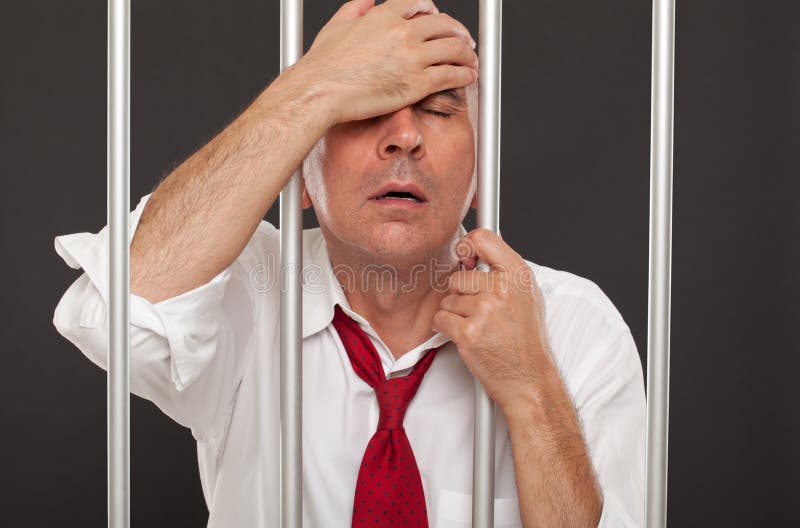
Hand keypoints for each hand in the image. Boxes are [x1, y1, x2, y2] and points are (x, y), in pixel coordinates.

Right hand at [290, 0, 477, 123]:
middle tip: (466, 42)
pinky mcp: (417, 83)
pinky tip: (469, 76)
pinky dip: (465, 74)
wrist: (321, 90)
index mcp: (384, 15)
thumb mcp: (336, 25)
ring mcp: (412, 57)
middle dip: (460, 32)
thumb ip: (355, 9)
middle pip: (445, 25)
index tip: (441, 21)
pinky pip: (451, 75)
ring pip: (454, 49)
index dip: (436, 12)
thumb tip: (367, 2)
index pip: (421, 4)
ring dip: (468, 54)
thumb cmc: (324, 65)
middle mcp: (402, 32)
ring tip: (472, 61)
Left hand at [432, 229, 554, 411]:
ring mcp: (484, 310)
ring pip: (448, 298)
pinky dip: (446, 328)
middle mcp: (502, 289)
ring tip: (478, 327)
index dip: (468, 246)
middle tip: (480, 311)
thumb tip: (476, 251)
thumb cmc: (527, 340)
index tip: (465, 257)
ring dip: (455, 313)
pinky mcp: (468, 332)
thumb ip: (504, 271)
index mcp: (518, 275)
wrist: (529, 378)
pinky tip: (464, 336)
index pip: (483, 238)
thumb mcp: (527, 295)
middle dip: (461, 293)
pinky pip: (441, 318)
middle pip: (458, 275)